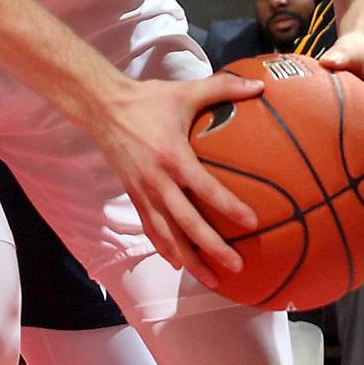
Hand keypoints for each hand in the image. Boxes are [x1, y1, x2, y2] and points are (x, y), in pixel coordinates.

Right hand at [86, 73, 264, 288]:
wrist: (103, 107)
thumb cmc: (149, 99)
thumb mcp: (186, 90)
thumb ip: (224, 87)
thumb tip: (260, 86)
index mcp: (173, 156)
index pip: (205, 188)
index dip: (228, 207)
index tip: (251, 222)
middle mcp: (157, 180)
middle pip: (187, 223)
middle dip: (212, 248)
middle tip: (236, 265)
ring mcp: (143, 191)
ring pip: (167, 234)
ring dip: (189, 259)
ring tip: (211, 278)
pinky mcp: (133, 195)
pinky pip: (150, 228)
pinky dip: (164, 248)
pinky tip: (178, 263)